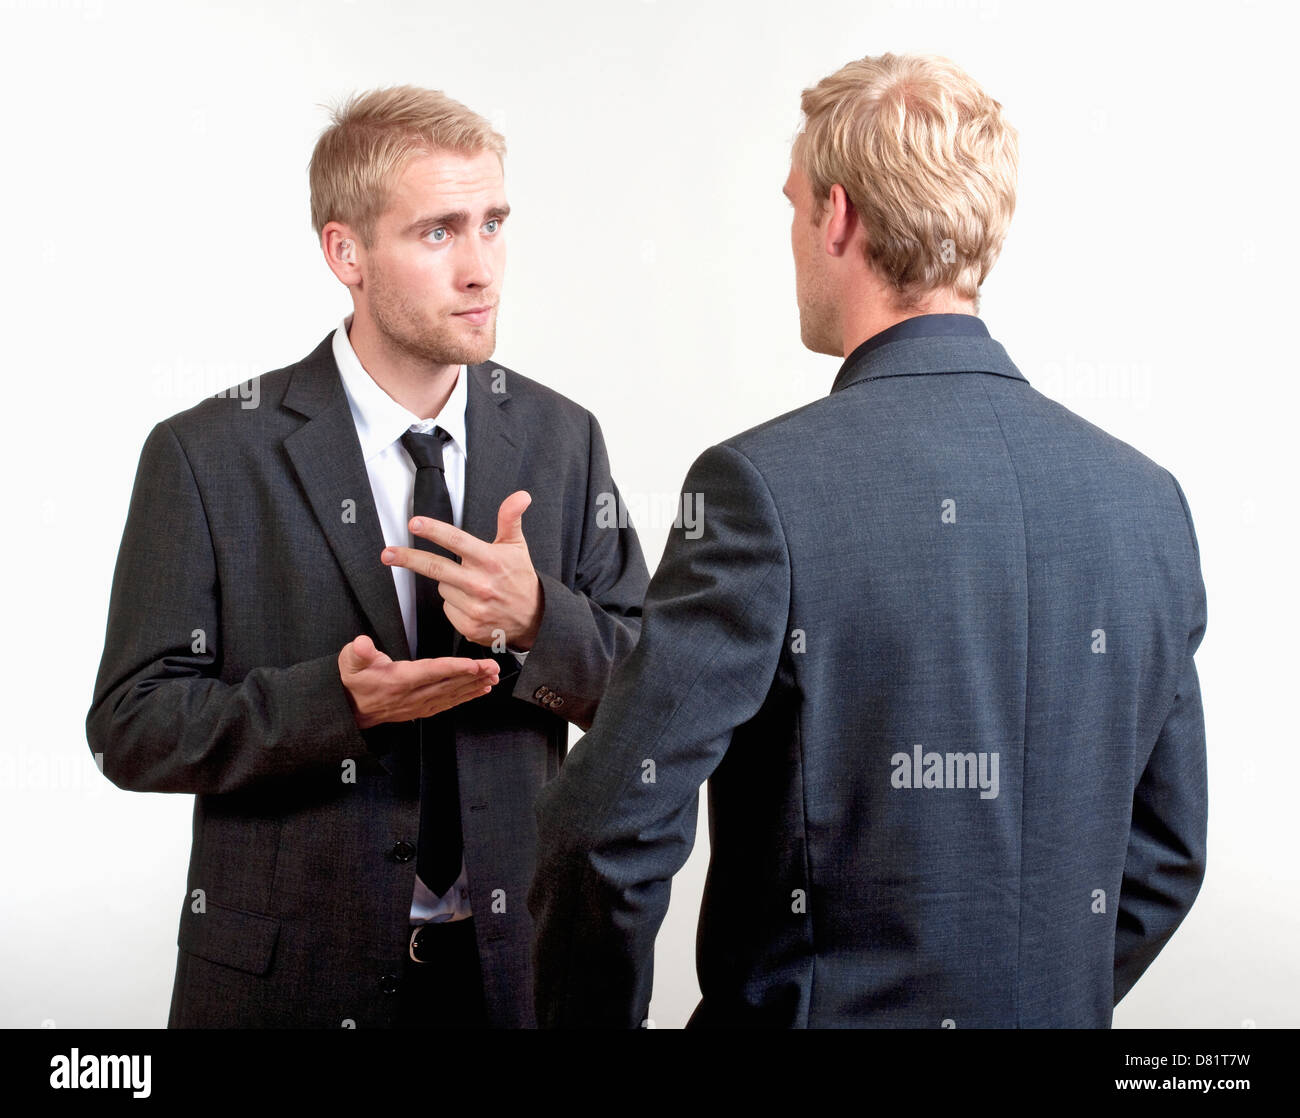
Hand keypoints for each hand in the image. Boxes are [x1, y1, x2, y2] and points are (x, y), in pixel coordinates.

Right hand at [338, 634, 499, 729]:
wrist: (349, 709)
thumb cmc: (353, 681)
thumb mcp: (349, 662)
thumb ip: (358, 653)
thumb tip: (362, 644)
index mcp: (398, 681)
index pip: (431, 672)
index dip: (454, 668)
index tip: (474, 664)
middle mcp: (412, 695)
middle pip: (448, 684)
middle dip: (474, 675)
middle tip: (494, 667)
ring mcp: (418, 705)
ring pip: (452, 694)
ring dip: (474, 686)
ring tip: (493, 677)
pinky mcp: (422, 709)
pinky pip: (448, 703)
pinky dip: (466, 696)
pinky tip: (480, 690)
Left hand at [381, 491, 543, 650]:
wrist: (534, 618)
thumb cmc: (521, 578)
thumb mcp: (517, 546)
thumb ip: (511, 519)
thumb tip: (521, 495)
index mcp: (490, 560)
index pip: (457, 541)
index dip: (433, 531)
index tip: (414, 523)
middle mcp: (480, 584)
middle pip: (435, 567)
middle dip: (408, 558)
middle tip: (387, 554)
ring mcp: (474, 608)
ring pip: (442, 588)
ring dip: (448, 583)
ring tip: (471, 585)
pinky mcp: (469, 626)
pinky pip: (447, 608)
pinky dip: (455, 604)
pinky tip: (471, 603)